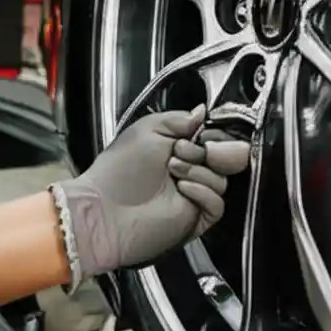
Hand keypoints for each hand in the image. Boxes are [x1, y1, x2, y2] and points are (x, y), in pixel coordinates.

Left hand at [53, 106, 250, 277]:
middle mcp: (189, 171)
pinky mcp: (195, 219)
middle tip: (182, 150)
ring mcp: (193, 196)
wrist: (105, 210)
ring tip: (173, 170)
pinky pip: (217, 205)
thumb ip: (179, 118)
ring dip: (199, 170)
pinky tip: (183, 188)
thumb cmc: (120, 169)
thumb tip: (203, 112)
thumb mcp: (147, 129)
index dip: (212, 133)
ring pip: (222, 180)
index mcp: (178, 150)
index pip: (214, 138)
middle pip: (225, 158)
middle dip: (209, 150)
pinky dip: (204, 192)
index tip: (200, 132)